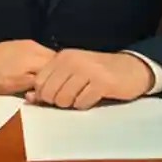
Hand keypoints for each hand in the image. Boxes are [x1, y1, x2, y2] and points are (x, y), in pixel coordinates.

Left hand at [26, 49, 153, 109]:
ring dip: (72, 104)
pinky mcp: (102, 82)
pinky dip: (86, 104)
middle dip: (58, 102)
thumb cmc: (98, 73)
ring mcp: (87, 71)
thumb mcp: (72, 73)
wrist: (131, 68)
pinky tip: (94, 96)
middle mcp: (73, 61)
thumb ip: (51, 83)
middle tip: (72, 97)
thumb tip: (30, 98)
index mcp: (63, 57)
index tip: (57, 96)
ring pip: (64, 100)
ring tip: (83, 96)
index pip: (39, 82)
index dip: (44, 95)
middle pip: (49, 93)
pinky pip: (82, 103)